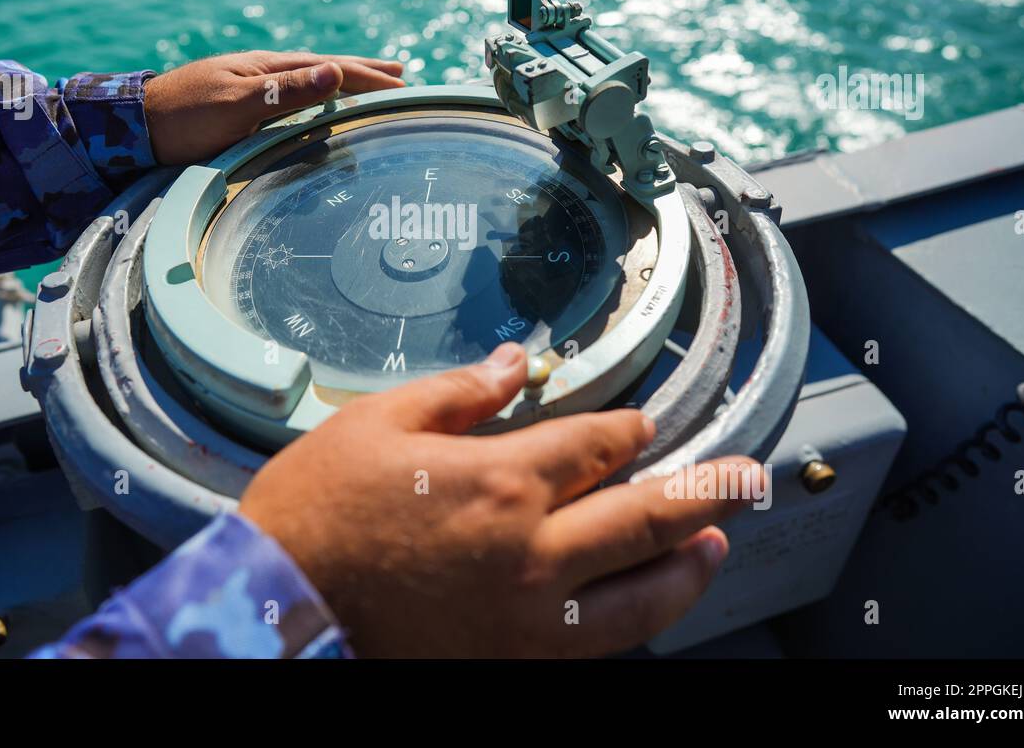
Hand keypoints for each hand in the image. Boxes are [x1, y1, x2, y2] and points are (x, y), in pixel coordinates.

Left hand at [142, 50, 404, 164]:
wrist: (133, 129)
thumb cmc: (184, 118)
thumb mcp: (239, 105)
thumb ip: (287, 91)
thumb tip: (336, 72)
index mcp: (269, 69)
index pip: (333, 70)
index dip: (370, 78)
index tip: (406, 86)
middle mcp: (265, 73)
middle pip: (326, 70)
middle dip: (366, 73)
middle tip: (403, 76)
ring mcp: (253, 89)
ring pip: (311, 82)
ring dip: (345, 82)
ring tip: (370, 84)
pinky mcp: (241, 108)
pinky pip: (294, 98)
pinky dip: (318, 97)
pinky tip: (318, 104)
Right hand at [239, 343, 759, 656]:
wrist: (274, 612)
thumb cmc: (316, 512)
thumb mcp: (376, 424)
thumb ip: (458, 391)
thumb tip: (514, 360)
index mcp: (501, 479)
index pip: (597, 447)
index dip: (629, 433)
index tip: (641, 427)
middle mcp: (533, 552)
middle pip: (646, 517)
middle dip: (706, 491)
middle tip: (749, 477)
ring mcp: (530, 619)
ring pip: (641, 596)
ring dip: (689, 565)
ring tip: (717, 542)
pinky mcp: (513, 663)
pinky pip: (598, 645)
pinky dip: (636, 621)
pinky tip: (647, 605)